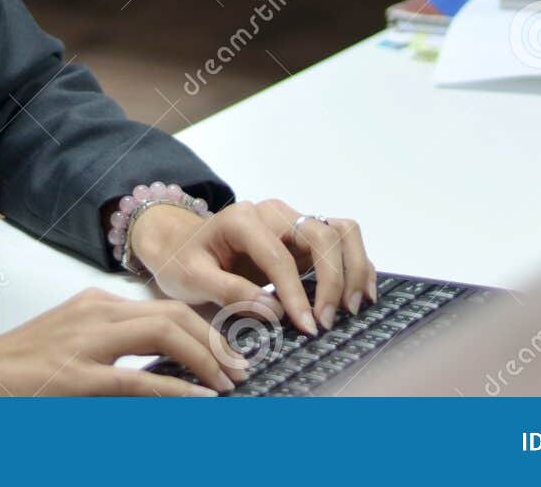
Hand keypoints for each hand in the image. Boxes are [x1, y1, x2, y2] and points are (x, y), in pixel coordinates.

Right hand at [0, 287, 249, 395]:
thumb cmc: (12, 373)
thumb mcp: (67, 352)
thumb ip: (110, 355)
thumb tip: (159, 376)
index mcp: (93, 306)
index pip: (164, 307)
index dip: (205, 326)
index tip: (230, 348)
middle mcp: (93, 314)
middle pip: (173, 314)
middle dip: (215, 338)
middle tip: (241, 366)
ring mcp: (84, 343)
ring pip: (164, 334)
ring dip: (205, 357)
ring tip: (229, 382)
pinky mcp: (75, 377)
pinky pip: (137, 381)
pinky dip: (176, 390)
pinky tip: (200, 401)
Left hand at [127, 198, 376, 333]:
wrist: (180, 246)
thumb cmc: (183, 261)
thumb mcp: (192, 279)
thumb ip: (230, 292)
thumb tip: (274, 313)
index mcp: (243, 220)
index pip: (279, 256)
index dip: (296, 294)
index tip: (306, 327)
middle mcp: (274, 214)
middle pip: (321, 235)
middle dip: (332, 279)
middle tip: (326, 321)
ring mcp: (292, 222)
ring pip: (341, 231)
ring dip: (353, 267)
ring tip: (352, 307)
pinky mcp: (303, 238)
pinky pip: (342, 240)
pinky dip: (357, 263)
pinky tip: (360, 294)